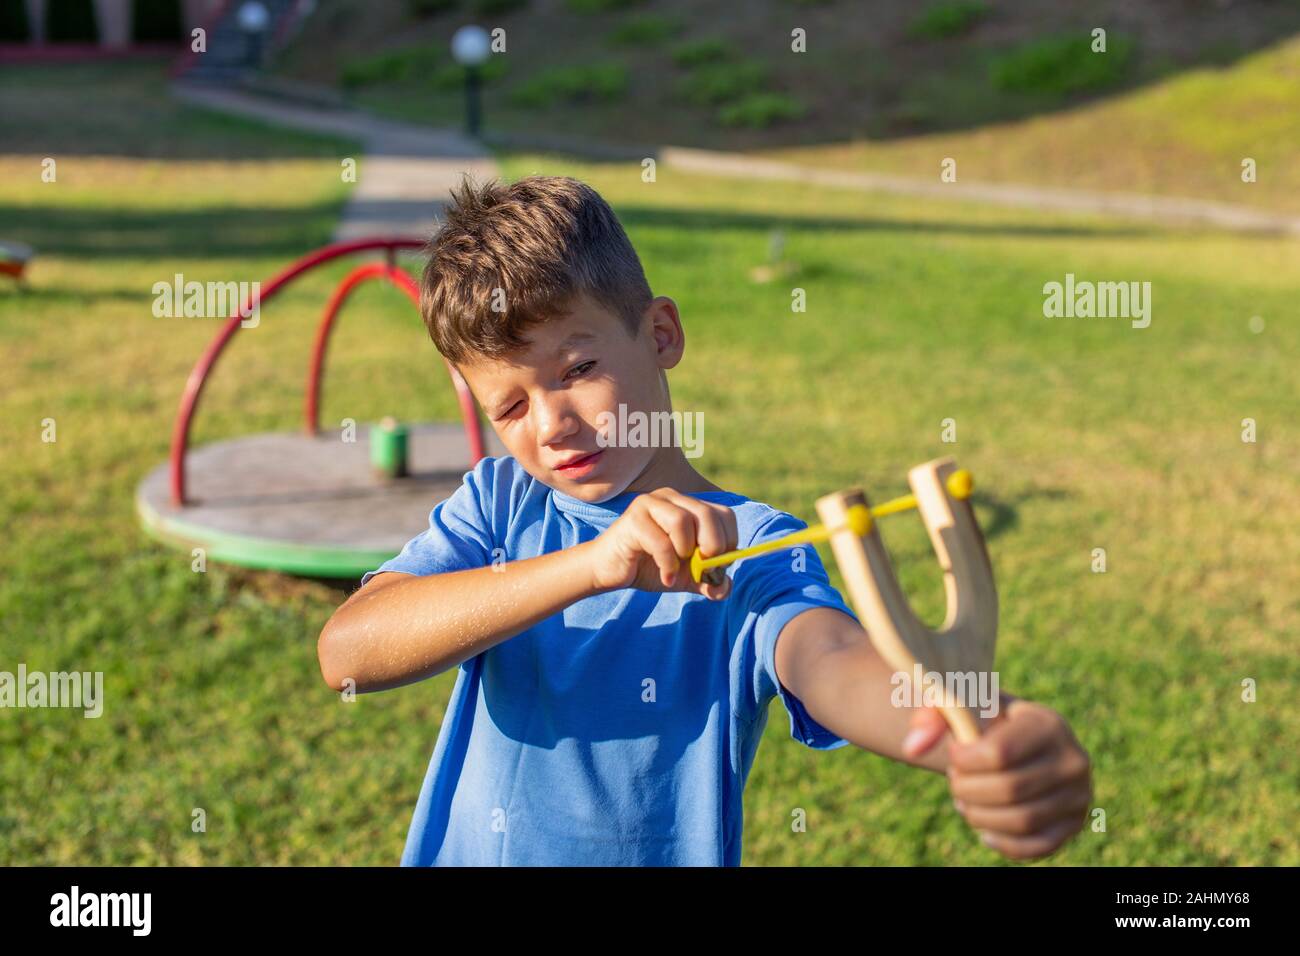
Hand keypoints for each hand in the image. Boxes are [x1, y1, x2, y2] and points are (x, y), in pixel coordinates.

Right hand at [586, 488, 737, 599]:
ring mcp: (650, 504)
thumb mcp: (685, 576)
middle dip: (713, 547)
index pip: (724, 514)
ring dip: (686, 551)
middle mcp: (670, 498)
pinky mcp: (632, 519)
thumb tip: (725, 587)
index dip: (729, 541)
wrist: (607, 571)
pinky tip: (666, 577)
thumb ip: (708, 582)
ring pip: (683, 520)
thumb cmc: (648, 567)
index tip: (716, 565)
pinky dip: (668, 564)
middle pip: (707, 514)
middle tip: (702, 567)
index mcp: (687, 505)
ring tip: (676, 568)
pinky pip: (661, 541)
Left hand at [902, 693, 1091, 859]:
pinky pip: (1036, 846)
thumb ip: (931, 717)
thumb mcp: (961, 707)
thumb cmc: (983, 722)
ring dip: (979, 815)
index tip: (953, 754)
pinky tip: (983, 827)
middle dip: (967, 789)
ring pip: (1021, 821)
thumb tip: (911, 748)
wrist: (1016, 742)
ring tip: (964, 800)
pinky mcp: (1072, 824)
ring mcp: (1078, 795)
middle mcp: (1073, 760)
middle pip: (1009, 789)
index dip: (964, 761)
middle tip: (955, 780)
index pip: (999, 753)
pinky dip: (1002, 842)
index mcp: (1047, 723)